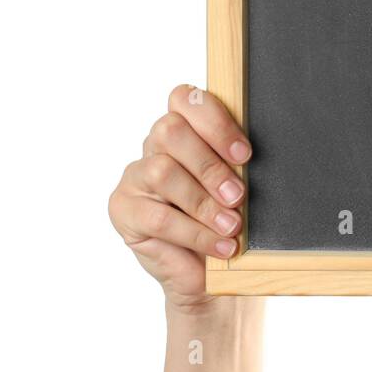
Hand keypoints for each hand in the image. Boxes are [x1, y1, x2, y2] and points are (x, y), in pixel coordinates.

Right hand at [108, 84, 250, 314]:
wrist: (208, 272)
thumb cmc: (225, 219)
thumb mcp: (236, 187)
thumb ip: (235, 165)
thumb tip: (249, 159)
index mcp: (185, 129)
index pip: (184, 99)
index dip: (215, 121)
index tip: (244, 155)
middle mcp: (154, 147)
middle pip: (169, 130)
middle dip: (210, 165)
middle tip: (238, 195)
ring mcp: (135, 176)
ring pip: (162, 172)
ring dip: (203, 202)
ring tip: (232, 225)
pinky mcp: (123, 209)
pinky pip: (158, 216)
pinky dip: (196, 232)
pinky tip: (221, 245)